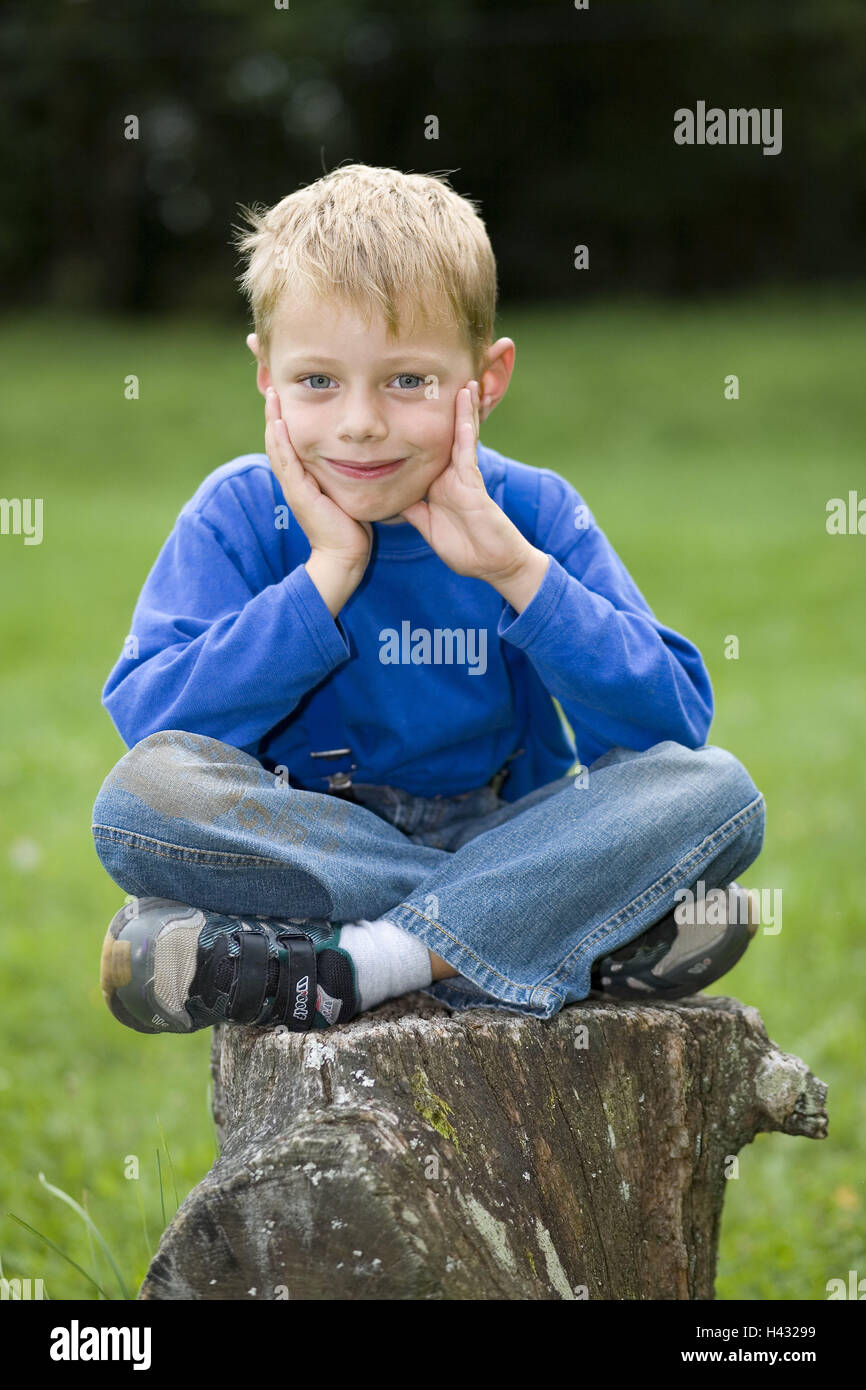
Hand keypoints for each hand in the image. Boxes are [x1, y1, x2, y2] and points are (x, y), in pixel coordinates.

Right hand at [264, 387, 372, 574]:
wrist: (345, 556)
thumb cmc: (351, 527)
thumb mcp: (345, 490)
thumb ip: (345, 472)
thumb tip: (361, 454)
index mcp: (302, 478)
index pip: (287, 440)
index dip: (282, 417)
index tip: (283, 393)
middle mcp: (293, 480)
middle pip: (276, 438)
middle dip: (273, 412)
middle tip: (271, 386)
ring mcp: (293, 487)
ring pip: (277, 446)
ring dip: (273, 420)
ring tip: (271, 395)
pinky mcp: (299, 494)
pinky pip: (287, 463)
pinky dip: (282, 442)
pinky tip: (280, 422)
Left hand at [399, 381, 529, 580]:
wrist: (495, 565)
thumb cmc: (466, 550)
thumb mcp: (429, 528)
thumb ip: (414, 511)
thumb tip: (392, 497)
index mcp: (437, 484)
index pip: (425, 451)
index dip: (419, 430)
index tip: (405, 406)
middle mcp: (449, 474)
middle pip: (444, 434)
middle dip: (445, 409)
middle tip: (441, 379)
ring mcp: (462, 475)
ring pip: (459, 433)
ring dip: (461, 406)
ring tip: (460, 378)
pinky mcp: (472, 481)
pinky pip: (466, 448)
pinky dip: (465, 425)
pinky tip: (465, 403)